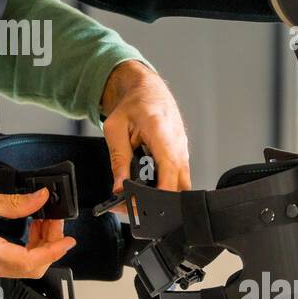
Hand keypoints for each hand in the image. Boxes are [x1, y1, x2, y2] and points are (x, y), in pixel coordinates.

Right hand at [0, 187, 75, 278]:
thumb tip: (39, 199)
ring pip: (25, 266)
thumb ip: (14, 202)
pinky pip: (15, 262)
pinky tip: (29, 229)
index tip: (68, 240)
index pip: (31, 260)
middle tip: (53, 222)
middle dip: (50, 245)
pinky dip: (28, 247)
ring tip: (42, 221)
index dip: (54, 251)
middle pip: (32, 267)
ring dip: (40, 246)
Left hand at [99, 60, 191, 196]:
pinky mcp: (182, 155)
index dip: (162, 190)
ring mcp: (183, 149)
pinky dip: (166, 187)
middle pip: (180, 182)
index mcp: (161, 130)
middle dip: (160, 201)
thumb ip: (118, 159)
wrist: (148, 90)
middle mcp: (177, 142)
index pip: (169, 166)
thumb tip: (119, 187)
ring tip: (138, 198)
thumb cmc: (132, 105)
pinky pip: (179, 177)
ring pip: (182, 183)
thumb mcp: (115, 129)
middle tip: (134, 208)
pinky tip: (149, 189)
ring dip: (163, 195)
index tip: (149, 205)